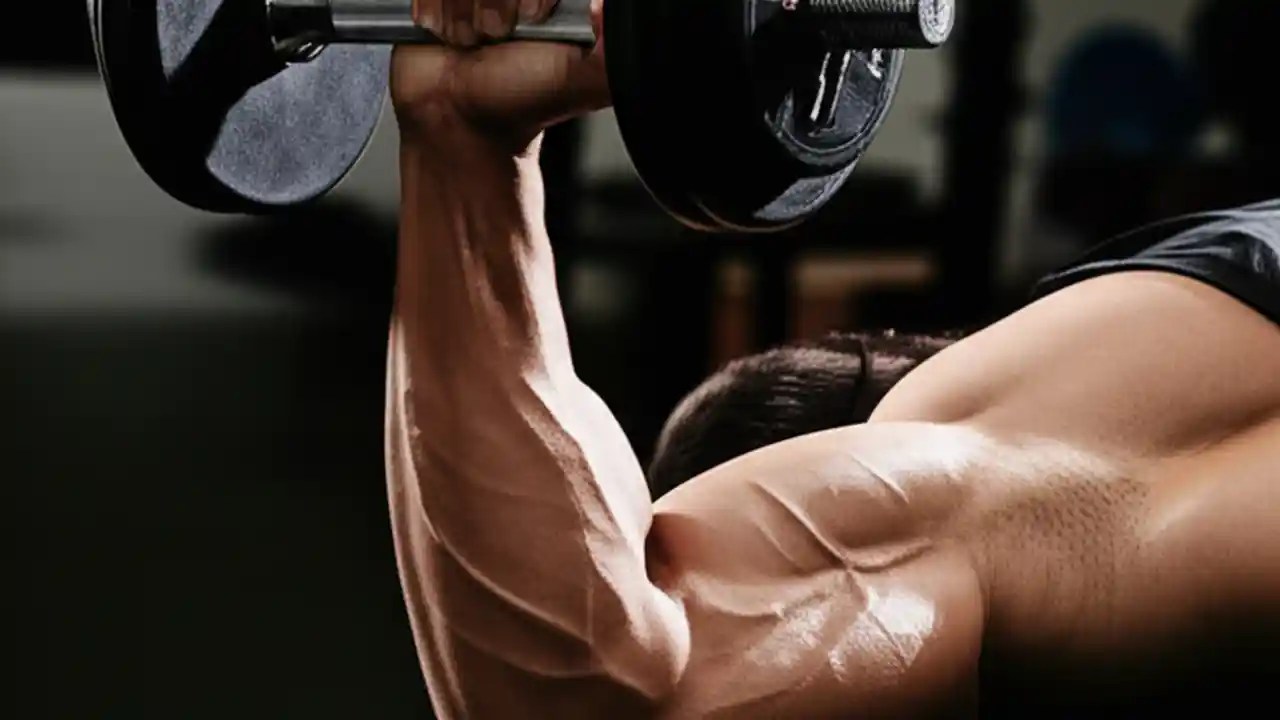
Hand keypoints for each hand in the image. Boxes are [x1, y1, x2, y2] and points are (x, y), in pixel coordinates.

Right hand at [391, 0, 608, 148]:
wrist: (461, 124)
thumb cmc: (519, 102)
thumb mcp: (582, 77)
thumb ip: (611, 49)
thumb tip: (610, 13)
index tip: (532, 21)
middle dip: (494, 8)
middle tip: (498, 39)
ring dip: (462, 16)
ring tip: (471, 43)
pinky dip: (434, 13)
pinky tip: (446, 35)